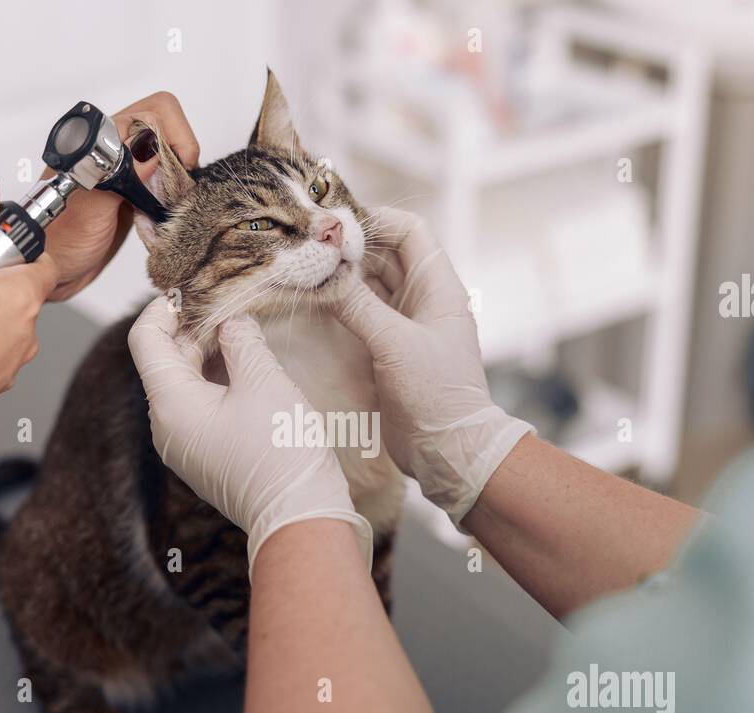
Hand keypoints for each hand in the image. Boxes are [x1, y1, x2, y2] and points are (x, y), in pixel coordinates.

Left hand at [44, 91, 199, 300]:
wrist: (51, 270)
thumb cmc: (57, 243)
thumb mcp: (88, 211)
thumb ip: (119, 176)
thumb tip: (150, 149)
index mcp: (99, 142)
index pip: (155, 113)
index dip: (173, 139)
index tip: (175, 173)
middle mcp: (115, 149)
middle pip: (169, 126)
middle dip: (182, 155)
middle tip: (175, 190)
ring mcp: (127, 170)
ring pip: (171, 152)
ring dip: (179, 176)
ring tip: (167, 204)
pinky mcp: (135, 191)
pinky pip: (166, 178)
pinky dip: (174, 193)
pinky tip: (162, 213)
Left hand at [127, 298, 371, 573]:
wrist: (301, 518)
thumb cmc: (282, 452)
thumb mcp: (263, 379)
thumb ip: (240, 338)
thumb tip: (229, 321)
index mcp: (169, 404)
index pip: (146, 339)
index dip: (165, 306)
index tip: (195, 288)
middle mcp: (166, 427)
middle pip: (167, 359)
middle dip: (196, 327)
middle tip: (231, 301)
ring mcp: (185, 445)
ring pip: (187, 383)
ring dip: (211, 353)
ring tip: (245, 330)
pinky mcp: (207, 456)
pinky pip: (202, 406)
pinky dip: (220, 380)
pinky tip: (250, 366)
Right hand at [333, 207, 533, 525]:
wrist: (448, 451)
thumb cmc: (437, 395)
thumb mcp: (395, 345)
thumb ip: (358, 306)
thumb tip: (324, 272)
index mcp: (438, 288)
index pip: (410, 231)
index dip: (376, 220)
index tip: (336, 225)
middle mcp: (422, 300)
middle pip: (384, 254)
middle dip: (350, 247)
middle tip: (309, 245)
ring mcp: (405, 324)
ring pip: (369, 284)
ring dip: (342, 276)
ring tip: (305, 268)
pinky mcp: (387, 348)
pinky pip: (361, 314)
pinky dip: (339, 304)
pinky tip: (312, 300)